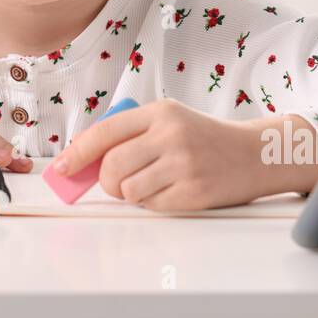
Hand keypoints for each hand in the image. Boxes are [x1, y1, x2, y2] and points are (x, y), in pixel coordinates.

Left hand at [49, 99, 317, 209]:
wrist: (254, 154)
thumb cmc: (205, 138)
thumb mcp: (170, 120)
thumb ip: (132, 134)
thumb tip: (85, 159)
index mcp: (160, 113)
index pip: (105, 132)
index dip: (78, 152)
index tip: (62, 167)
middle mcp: (170, 136)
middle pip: (112, 166)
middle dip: (106, 180)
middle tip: (116, 181)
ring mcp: (183, 165)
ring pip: (128, 189)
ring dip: (131, 192)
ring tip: (152, 182)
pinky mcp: (193, 192)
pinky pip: (151, 205)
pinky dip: (152, 202)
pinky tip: (170, 190)